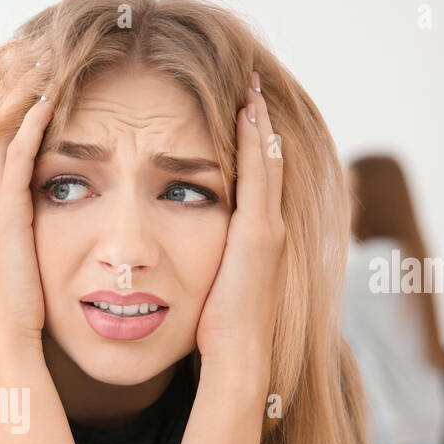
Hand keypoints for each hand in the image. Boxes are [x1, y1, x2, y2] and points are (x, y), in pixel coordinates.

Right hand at [0, 47, 56, 377]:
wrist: (8, 352)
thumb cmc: (25, 321)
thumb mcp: (30, 271)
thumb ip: (33, 242)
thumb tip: (61, 233)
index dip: (13, 110)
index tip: (36, 81)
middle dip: (11, 90)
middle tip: (33, 54)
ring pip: (0, 135)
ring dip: (20, 96)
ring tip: (40, 61)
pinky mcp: (4, 221)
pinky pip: (14, 160)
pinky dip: (30, 127)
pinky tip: (49, 101)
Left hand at [194, 71, 284, 394]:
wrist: (236, 357)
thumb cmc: (213, 332)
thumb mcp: (207, 287)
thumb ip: (201, 265)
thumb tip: (175, 257)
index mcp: (255, 241)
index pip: (256, 182)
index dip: (251, 147)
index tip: (240, 113)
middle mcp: (269, 229)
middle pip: (268, 163)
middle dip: (260, 124)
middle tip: (251, 85)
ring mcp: (268, 229)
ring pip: (268, 162)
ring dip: (259, 123)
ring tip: (250, 87)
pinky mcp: (259, 234)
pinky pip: (260, 176)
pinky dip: (256, 142)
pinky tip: (247, 113)